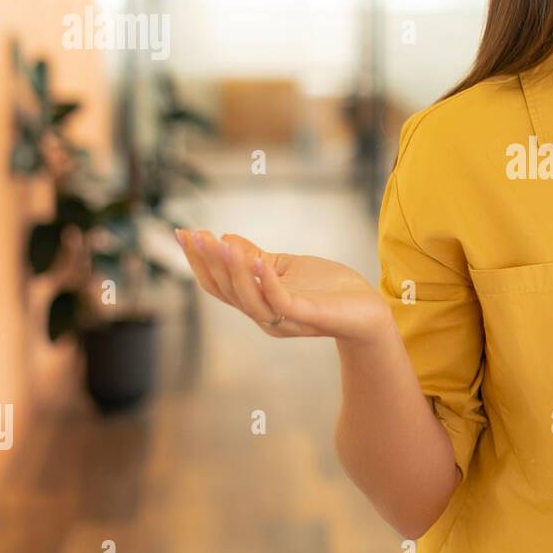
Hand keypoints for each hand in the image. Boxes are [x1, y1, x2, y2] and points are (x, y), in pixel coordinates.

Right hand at [175, 229, 392, 343]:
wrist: (368, 310)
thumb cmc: (329, 289)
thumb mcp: (287, 267)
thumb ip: (257, 257)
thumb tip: (225, 238)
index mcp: (257, 304)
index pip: (219, 285)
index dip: (199, 260)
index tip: (183, 233)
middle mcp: (264, 317)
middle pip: (227, 292)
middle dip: (208, 262)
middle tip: (195, 235)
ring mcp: (285, 320)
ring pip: (248, 299)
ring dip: (233, 270)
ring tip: (220, 243)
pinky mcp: (307, 316)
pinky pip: (280, 301)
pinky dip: (267, 281)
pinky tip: (258, 261)